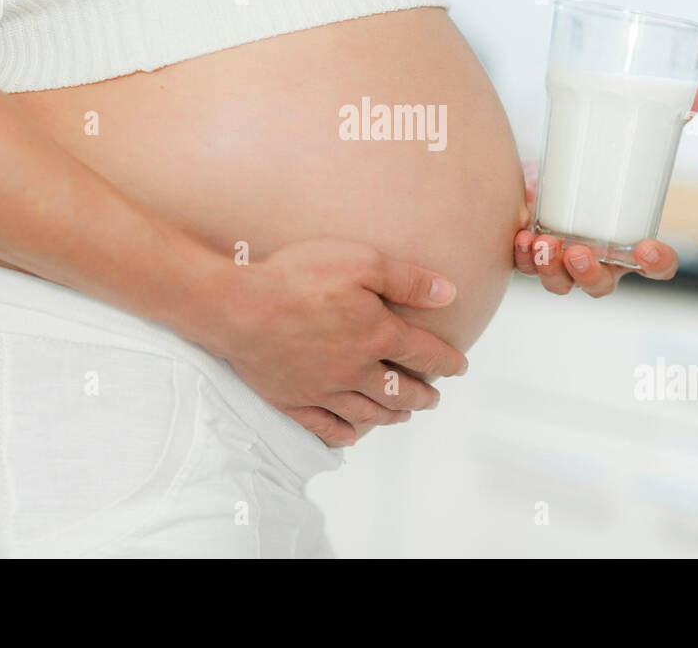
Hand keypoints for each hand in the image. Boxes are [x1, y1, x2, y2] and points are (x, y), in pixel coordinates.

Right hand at [215, 239, 467, 447]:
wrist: (237, 307)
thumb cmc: (298, 276)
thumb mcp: (362, 261)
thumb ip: (408, 280)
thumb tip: (449, 294)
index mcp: (378, 336)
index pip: (424, 354)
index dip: (447, 361)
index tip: (459, 367)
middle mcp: (356, 371)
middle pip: (400, 391)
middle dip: (422, 395)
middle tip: (433, 398)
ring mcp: (323, 390)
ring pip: (367, 412)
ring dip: (391, 415)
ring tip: (403, 415)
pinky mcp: (291, 399)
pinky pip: (324, 426)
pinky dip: (342, 434)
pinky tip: (351, 436)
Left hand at [514, 84, 697, 296]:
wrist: (549, 158)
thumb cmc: (600, 158)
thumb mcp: (628, 139)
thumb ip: (667, 117)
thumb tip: (696, 95)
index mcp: (632, 243)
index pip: (657, 266)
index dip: (657, 263)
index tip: (647, 248)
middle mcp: (599, 259)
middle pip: (600, 285)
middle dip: (590, 274)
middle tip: (578, 251)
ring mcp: (563, 260)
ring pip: (560, 282)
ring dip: (551, 270)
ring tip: (543, 244)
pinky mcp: (531, 251)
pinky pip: (527, 266)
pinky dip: (523, 256)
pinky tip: (523, 237)